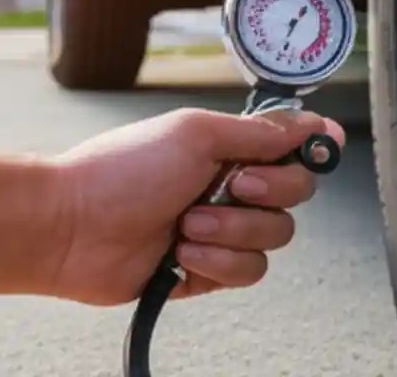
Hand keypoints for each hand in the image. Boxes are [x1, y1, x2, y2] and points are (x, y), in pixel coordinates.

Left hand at [43, 108, 343, 305]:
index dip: (314, 150)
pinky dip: (218, 263)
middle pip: (294, 194)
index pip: (293, 148)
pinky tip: (182, 254)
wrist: (71, 227)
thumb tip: (310, 123)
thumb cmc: (120, 171)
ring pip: (274, 237)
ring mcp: (221, 230)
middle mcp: (231, 187)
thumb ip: (260, 132)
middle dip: (268, 193)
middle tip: (230, 187)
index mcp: (230, 147)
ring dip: (233, 231)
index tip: (326, 149)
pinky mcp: (208, 271)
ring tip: (188, 225)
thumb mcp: (195, 133)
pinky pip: (247, 272)